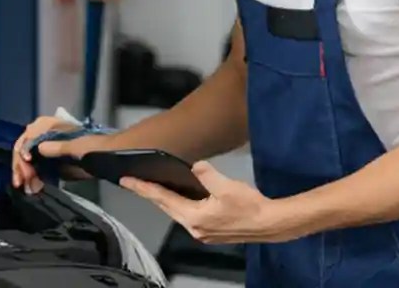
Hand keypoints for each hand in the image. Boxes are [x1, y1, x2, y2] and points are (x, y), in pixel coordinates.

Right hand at [11, 116, 102, 193]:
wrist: (107, 157)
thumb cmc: (93, 146)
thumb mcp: (76, 145)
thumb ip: (58, 147)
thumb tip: (39, 148)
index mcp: (47, 125)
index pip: (27, 137)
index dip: (24, 149)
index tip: (26, 162)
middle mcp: (43, 136)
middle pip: (24, 150)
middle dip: (21, 166)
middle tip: (21, 181)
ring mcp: (45, 150)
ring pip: (28, 162)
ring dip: (25, 174)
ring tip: (26, 187)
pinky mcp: (49, 164)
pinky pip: (36, 170)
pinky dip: (33, 179)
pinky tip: (32, 187)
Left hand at [120, 161, 296, 243]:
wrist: (271, 223)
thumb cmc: (251, 206)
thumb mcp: (227, 185)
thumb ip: (206, 174)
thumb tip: (196, 167)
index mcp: (195, 217)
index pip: (163, 199)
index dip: (143, 188)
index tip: (127, 181)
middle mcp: (195, 228)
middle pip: (166, 207)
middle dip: (149, 193)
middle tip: (132, 182)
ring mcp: (203, 232)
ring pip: (176, 212)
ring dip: (164, 200)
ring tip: (151, 187)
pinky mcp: (211, 231)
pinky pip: (187, 215)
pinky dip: (179, 204)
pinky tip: (178, 197)